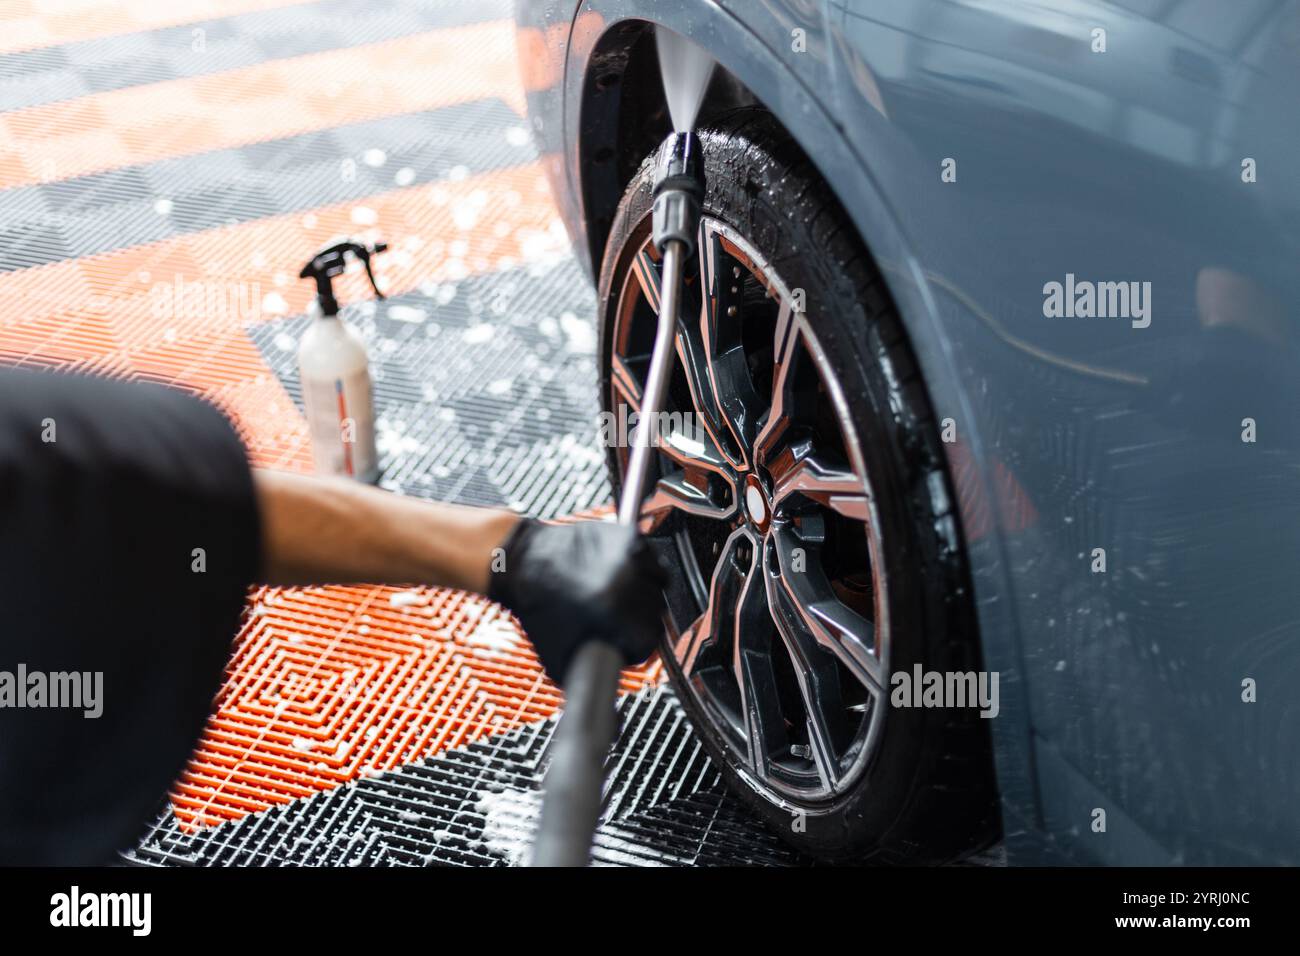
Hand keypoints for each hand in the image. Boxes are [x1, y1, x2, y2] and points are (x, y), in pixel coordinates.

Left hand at [487, 519, 667, 686]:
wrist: (523, 562)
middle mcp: (626, 585)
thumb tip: (610, 703)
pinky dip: (643, 566)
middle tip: (617, 620)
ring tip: (620, 596)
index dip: (634, 647)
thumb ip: (590, 684)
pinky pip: (652, 558)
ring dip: (645, 592)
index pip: (649, 643)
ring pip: (660, 584)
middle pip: (656, 614)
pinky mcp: (628, 537)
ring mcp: (629, 558)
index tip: (623, 642)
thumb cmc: (538, 607)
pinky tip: (622, 573)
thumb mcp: (559, 659)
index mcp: (615, 616)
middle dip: (638, 621)